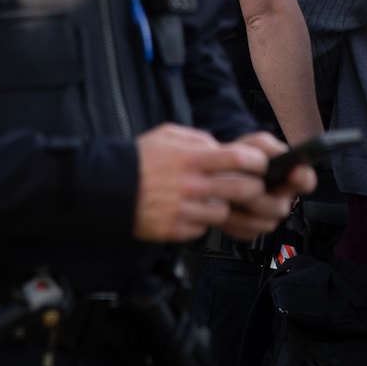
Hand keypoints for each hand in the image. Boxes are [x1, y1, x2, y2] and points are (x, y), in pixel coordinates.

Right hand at [133, 124, 269, 242]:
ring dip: (222, 206)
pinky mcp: (176, 230)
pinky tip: (187, 210)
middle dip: (253, 188)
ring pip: (224, 213)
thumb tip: (221, 147)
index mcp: (189, 159)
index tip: (259, 164)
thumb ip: (199, 139)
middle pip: (242, 190)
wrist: (107, 189)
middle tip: (249, 185)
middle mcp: (190, 185)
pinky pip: (202, 229)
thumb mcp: (167, 135)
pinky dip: (200, 221)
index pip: (238, 159)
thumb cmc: (138, 161)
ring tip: (207, 198)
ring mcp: (184, 211)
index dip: (257, 162)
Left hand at [225, 130, 311, 240]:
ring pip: (262, 221)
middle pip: (279, 206)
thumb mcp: (248, 147)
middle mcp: (280, 201)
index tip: (294, 172)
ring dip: (245, 207)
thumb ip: (265, 145)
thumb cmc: (233, 162)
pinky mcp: (249, 231)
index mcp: (287, 179)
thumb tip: (280, 151)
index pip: (305, 181)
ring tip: (230, 195)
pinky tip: (225, 207)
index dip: (302, 178)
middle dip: (261, 197)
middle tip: (247, 186)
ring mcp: (266, 218)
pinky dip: (233, 219)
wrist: (208, 178)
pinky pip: (245, 230)